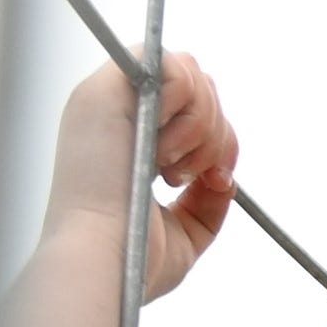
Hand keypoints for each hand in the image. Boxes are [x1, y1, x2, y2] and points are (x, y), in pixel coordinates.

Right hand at [5, 53, 239, 326]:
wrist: (102, 265)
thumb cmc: (129, 261)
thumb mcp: (183, 233)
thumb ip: (204, 202)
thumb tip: (223, 178)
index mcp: (123, 139)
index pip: (186, 107)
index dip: (214, 135)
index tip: (212, 177)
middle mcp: (112, 113)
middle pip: (192, 82)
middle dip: (212, 129)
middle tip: (189, 175)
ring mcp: (105, 98)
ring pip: (186, 70)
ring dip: (202, 122)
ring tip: (172, 168)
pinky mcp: (104, 90)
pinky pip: (167, 62)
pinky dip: (187, 105)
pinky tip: (165, 151)